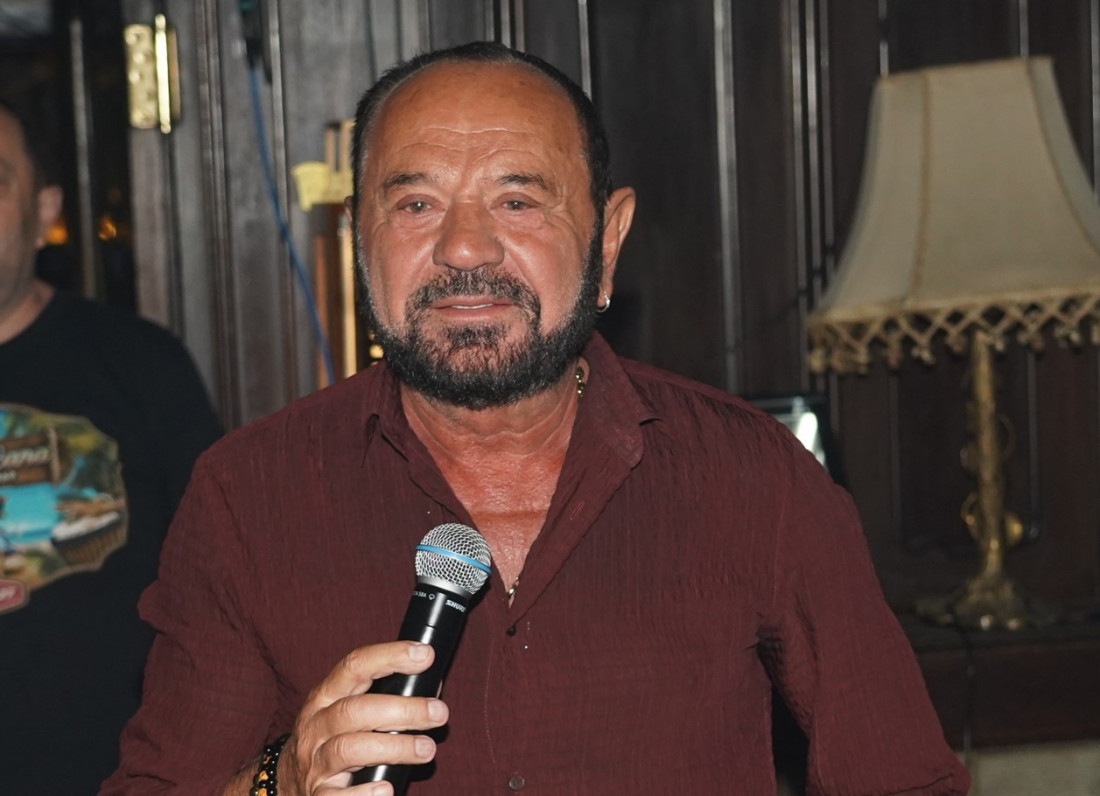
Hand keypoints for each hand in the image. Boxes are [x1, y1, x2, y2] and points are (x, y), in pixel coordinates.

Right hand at [278, 641, 449, 795]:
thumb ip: (384, 696)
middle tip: (439, 712)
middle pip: (355, 710)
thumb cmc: (332, 738)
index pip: (354, 666)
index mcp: (325, 696)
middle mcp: (316, 725)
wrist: (287, 782)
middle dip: (402, 710)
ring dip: (394, 747)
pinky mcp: (318, 795)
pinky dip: (364, 793)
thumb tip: (432, 687)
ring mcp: (314, 762)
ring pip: (349, 749)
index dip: (390, 656)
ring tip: (427, 749)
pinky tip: (387, 788)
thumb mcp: (347, 711)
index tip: (424, 654)